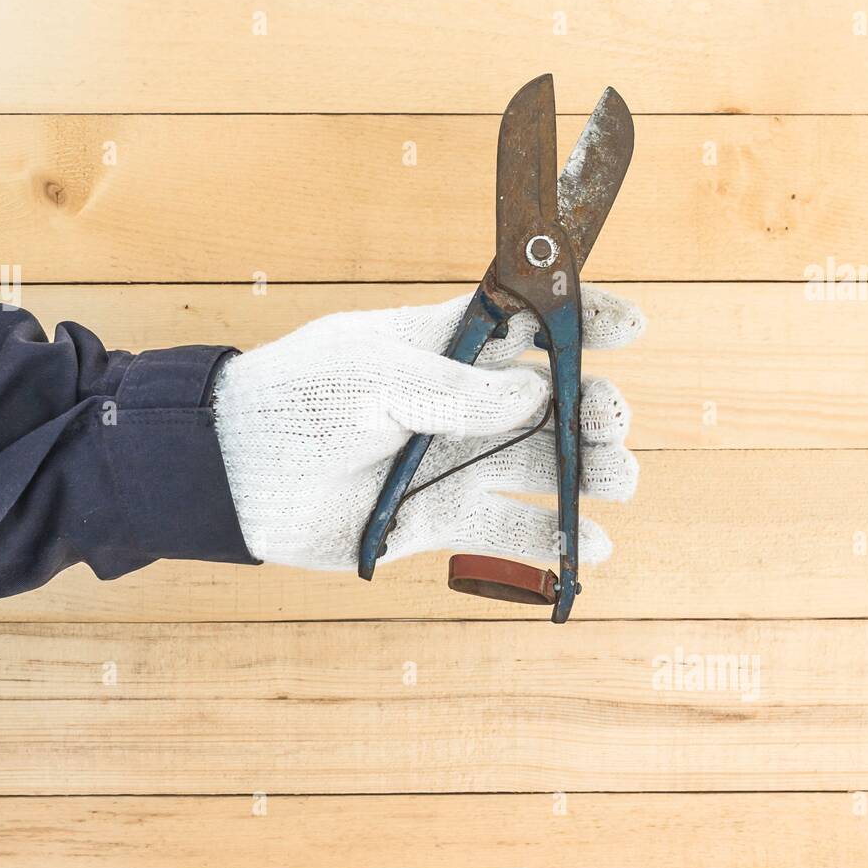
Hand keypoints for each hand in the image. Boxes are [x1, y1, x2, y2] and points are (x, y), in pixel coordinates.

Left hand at [211, 286, 644, 570]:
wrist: (234, 476)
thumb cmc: (295, 400)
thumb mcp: (370, 377)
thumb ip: (453, 390)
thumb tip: (535, 397)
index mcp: (443, 344)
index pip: (528, 320)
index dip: (582, 317)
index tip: (632, 326)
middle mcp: (459, 402)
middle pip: (552, 398)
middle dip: (594, 405)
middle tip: (610, 422)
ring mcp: (454, 460)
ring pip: (542, 463)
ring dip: (589, 471)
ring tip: (620, 481)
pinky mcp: (439, 519)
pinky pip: (508, 528)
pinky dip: (553, 540)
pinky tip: (592, 549)